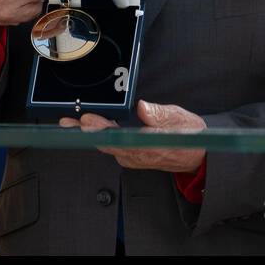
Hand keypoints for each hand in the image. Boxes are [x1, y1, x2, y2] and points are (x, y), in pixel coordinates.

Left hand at [59, 100, 206, 172]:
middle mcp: (136, 155)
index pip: (118, 138)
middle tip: (67, 121)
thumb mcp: (180, 119)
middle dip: (85, 131)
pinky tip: (88, 127)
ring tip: (70, 122)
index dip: (100, 130)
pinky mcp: (130, 156)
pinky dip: (98, 136)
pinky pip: (110, 146)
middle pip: (105, 143)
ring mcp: (132, 157)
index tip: (87, 121)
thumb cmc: (188, 135)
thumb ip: (160, 114)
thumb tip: (143, 107)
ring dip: (88, 134)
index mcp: (147, 146)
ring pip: (106, 145)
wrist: (196, 154)